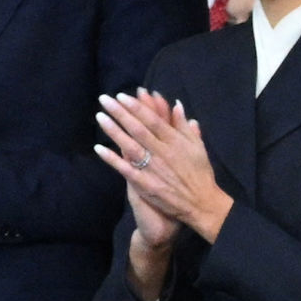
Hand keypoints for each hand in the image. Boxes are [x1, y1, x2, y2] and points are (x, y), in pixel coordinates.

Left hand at [96, 89, 228, 243]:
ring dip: (113, 131)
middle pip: (138, 129)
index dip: (137, 107)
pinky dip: (112, 159)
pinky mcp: (145, 185)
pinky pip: (125, 169)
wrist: (202, 204)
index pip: (153, 120)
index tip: (122, 96)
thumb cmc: (200, 173)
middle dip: (120, 113)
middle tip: (104, 99)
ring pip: (130, 146)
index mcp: (175, 142)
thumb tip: (176, 103)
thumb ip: (184, 125)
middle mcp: (163, 153)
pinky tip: (99, 149)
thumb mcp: (198, 146)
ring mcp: (153, 169)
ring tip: (100, 117)